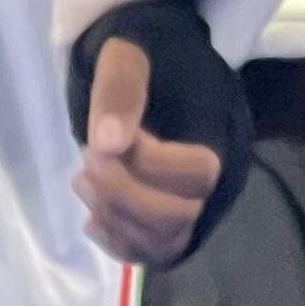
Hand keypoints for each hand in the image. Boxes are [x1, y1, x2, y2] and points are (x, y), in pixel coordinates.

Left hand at [71, 30, 230, 268]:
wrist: (146, 58)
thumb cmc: (142, 53)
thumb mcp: (127, 52)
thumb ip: (121, 88)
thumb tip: (108, 141)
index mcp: (222, 127)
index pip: (201, 172)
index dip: (149, 165)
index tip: (104, 141)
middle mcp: (220, 172)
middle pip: (183, 216)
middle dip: (125, 198)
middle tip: (86, 166)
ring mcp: (195, 200)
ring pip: (166, 241)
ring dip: (117, 221)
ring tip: (82, 181)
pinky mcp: (170, 218)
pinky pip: (152, 253)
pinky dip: (118, 244)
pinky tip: (91, 217)